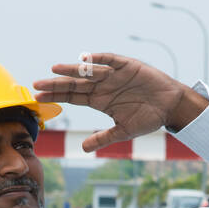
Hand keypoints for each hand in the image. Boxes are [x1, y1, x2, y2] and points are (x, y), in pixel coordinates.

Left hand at [32, 52, 193, 152]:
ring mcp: (113, 74)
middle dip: (57, 84)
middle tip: (37, 84)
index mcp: (99, 100)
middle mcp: (103, 85)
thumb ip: (103, 138)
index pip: (73, 97)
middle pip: (75, 83)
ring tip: (55, 69)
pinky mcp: (127, 66)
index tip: (39, 97)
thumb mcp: (123, 131)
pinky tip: (85, 59)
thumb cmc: (148, 117)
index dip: (56, 96)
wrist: (170, 106)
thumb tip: (82, 148)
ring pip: (88, 72)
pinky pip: (110, 60)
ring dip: (72, 70)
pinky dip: (99, 60)